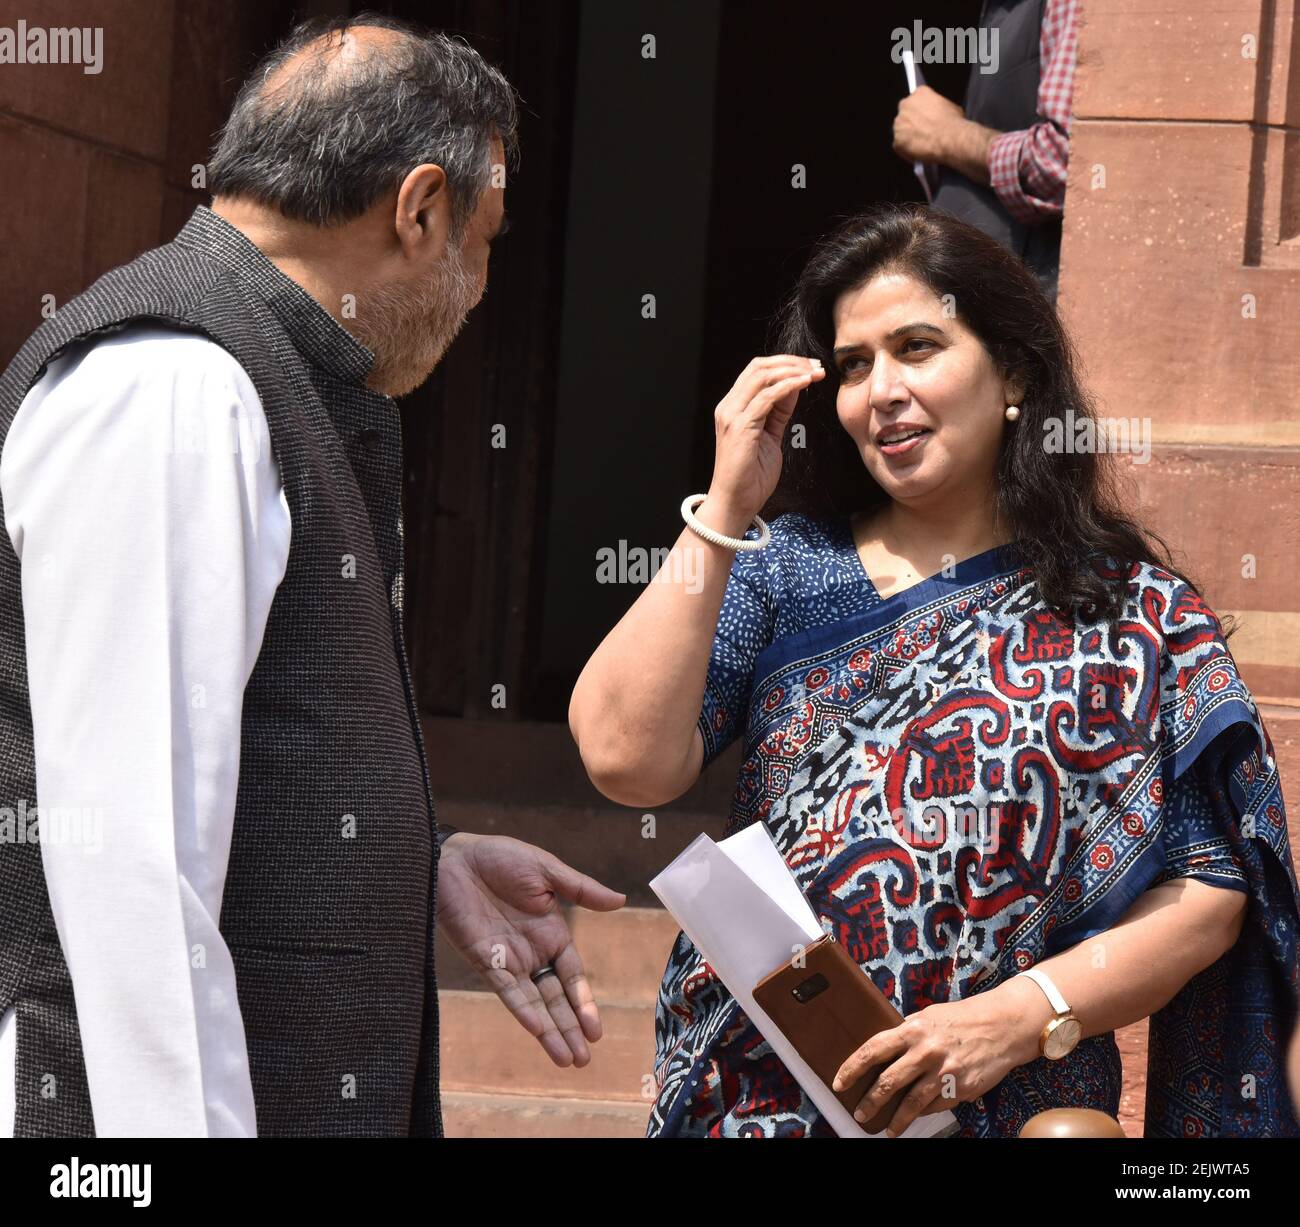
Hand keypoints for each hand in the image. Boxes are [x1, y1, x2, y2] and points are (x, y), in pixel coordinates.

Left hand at [435, 832, 626, 1066]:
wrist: (453, 857)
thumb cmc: (500, 857)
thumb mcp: (546, 870)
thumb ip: (581, 889)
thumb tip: (620, 900)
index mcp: (551, 933)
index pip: (573, 976)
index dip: (585, 1003)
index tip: (596, 1031)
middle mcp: (532, 952)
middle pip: (556, 998)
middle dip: (569, 1028)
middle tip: (584, 1061)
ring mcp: (508, 960)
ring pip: (534, 1003)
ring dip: (549, 1031)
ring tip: (565, 1060)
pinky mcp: (484, 961)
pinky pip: (507, 990)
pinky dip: (522, 1009)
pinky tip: (537, 1029)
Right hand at [704, 354, 824, 533]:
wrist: (735, 502)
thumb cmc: (751, 475)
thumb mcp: (770, 436)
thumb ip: (778, 412)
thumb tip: (795, 387)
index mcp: (733, 407)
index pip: (757, 371)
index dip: (785, 364)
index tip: (810, 367)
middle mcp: (728, 407)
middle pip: (759, 367)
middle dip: (791, 362)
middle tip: (816, 367)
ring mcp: (732, 415)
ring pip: (762, 376)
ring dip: (793, 370)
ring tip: (815, 373)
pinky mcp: (741, 427)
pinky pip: (766, 397)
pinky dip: (788, 386)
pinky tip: (805, 383)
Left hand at [831, 981, 1044, 1135]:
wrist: (1002, 1026)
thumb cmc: (961, 1019)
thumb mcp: (929, 1017)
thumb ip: (906, 1034)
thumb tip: (883, 1052)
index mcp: (912, 1029)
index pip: (873, 1050)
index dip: (852, 1068)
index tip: (839, 1083)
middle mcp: (926, 1051)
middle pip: (889, 1082)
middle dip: (870, 1102)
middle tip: (859, 1113)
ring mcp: (944, 1072)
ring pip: (912, 1103)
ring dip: (896, 1120)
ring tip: (886, 1130)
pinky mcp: (961, 1088)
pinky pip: (936, 1106)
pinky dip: (923, 1113)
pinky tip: (916, 1117)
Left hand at [893, 84, 965, 162]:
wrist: (949, 139)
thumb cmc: (952, 123)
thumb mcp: (950, 107)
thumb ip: (938, 108)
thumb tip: (939, 115)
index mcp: (920, 93)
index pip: (916, 100)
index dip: (920, 111)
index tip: (924, 118)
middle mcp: (906, 106)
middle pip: (905, 114)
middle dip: (911, 123)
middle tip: (922, 132)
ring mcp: (899, 124)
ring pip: (901, 131)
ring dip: (908, 137)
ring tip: (921, 144)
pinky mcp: (897, 141)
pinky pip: (899, 147)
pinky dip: (906, 151)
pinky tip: (917, 154)